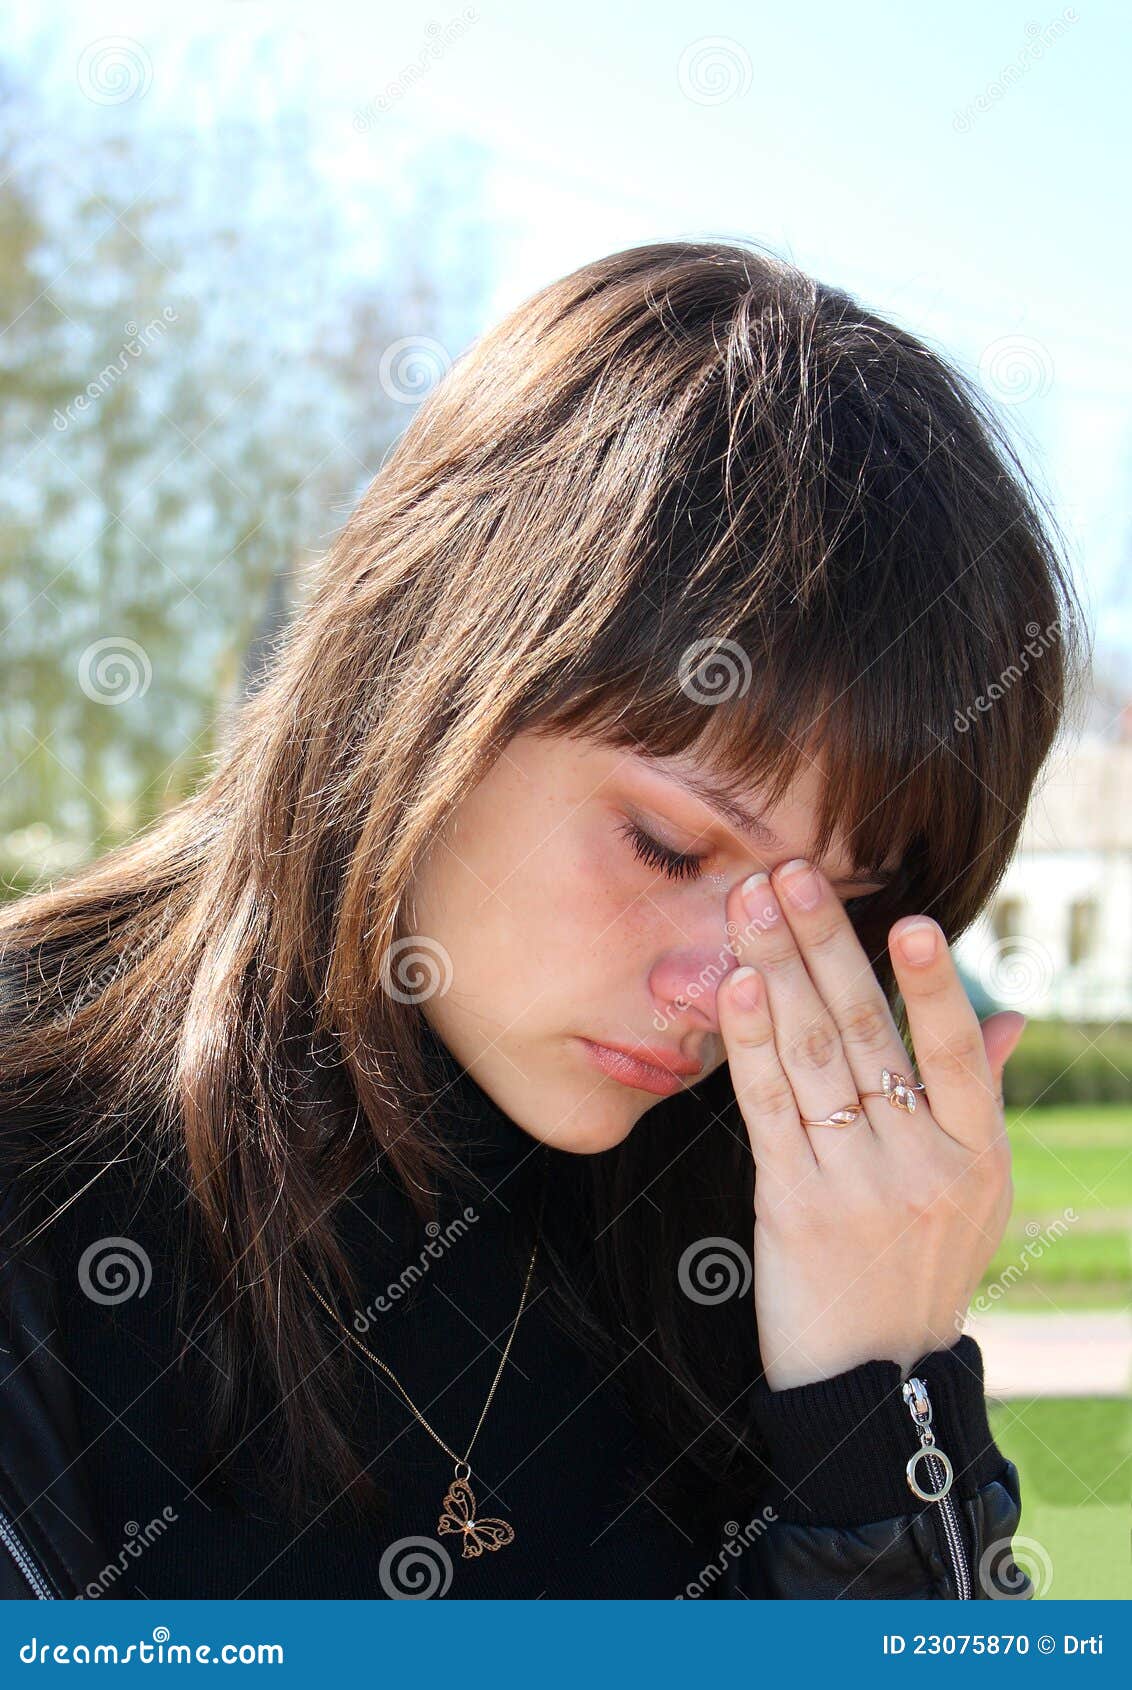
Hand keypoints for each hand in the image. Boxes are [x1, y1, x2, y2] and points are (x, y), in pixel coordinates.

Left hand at [716, 859, 1024, 1390]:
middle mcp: (921, 1163)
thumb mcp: (979, 1195)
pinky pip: (768, 1106)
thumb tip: (1006, 1016)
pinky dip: (749, 1042)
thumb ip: (980, 1098)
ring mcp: (855, 1183)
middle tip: (793, 873)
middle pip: (867, 1033)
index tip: (908, 917)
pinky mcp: (793, 1203)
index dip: (931, 983)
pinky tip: (737, 986)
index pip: (953, 1050)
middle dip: (826, 944)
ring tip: (752, 903)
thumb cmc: (924, 1269)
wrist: (873, 1380)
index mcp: (975, 1153)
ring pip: (812, 1056)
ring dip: (777, 968)